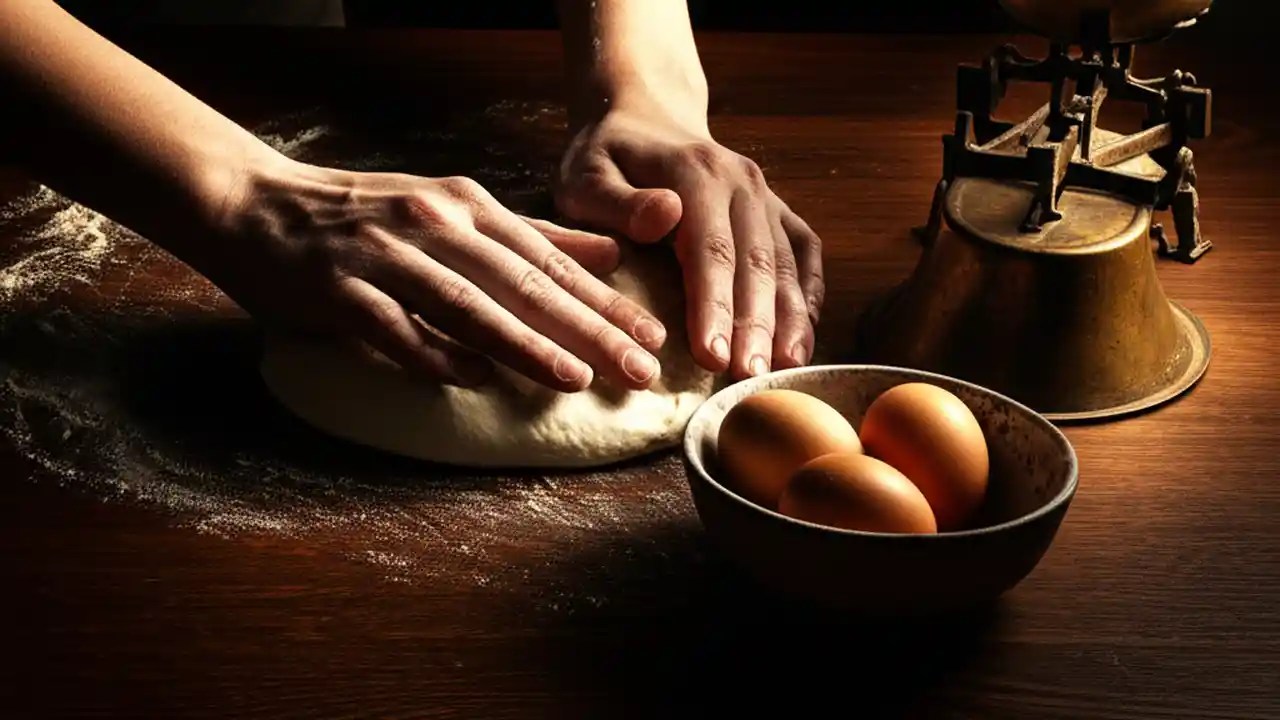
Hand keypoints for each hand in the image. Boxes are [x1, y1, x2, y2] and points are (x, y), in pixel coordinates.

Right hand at [207, 159, 666, 391]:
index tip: (652, 336)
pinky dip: (433, 354)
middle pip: (522, 283)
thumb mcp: (453, 207)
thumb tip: (611, 252)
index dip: (605, 300)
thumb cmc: (365, 213)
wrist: (256, 204)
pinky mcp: (337, 287)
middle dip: (586, 329)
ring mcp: (384, 254)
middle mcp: (434, 223)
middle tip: (637, 369)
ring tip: (573, 378)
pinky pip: (392, 326)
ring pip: (466, 304)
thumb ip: (531, 234)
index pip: (550, 260)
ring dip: (523, 344)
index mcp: (467, 205)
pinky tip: (472, 381)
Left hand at [553, 106, 824, 379]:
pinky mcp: (776, 209)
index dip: (715, 305)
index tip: (712, 356)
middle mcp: (741, 182)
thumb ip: (618, 200)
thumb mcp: (586, 174)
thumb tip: (665, 217)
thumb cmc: (606, 160)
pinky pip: (804, 251)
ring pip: (786, 262)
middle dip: (757, 324)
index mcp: (695, 174)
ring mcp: (765, 196)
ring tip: (786, 367)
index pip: (710, 249)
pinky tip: (805, 335)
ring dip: (790, 318)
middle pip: (756, 262)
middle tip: (752, 376)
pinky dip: (809, 293)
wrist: (646, 120)